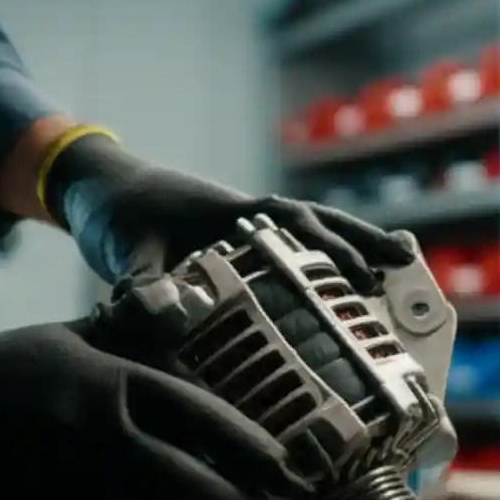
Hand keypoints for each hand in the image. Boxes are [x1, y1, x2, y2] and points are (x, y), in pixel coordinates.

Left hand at [43, 131, 415, 289]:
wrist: (102, 191)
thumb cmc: (116, 214)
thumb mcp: (125, 251)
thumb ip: (141, 281)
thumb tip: (158, 309)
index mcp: (228, 212)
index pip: (291, 225)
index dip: (326, 248)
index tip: (359, 273)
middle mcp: (247, 217)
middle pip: (316, 224)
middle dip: (357, 244)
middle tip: (398, 270)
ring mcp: (247, 229)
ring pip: (312, 233)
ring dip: (351, 246)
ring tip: (398, 266)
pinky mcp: (240, 244)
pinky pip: (290, 251)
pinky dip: (321, 263)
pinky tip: (345, 288)